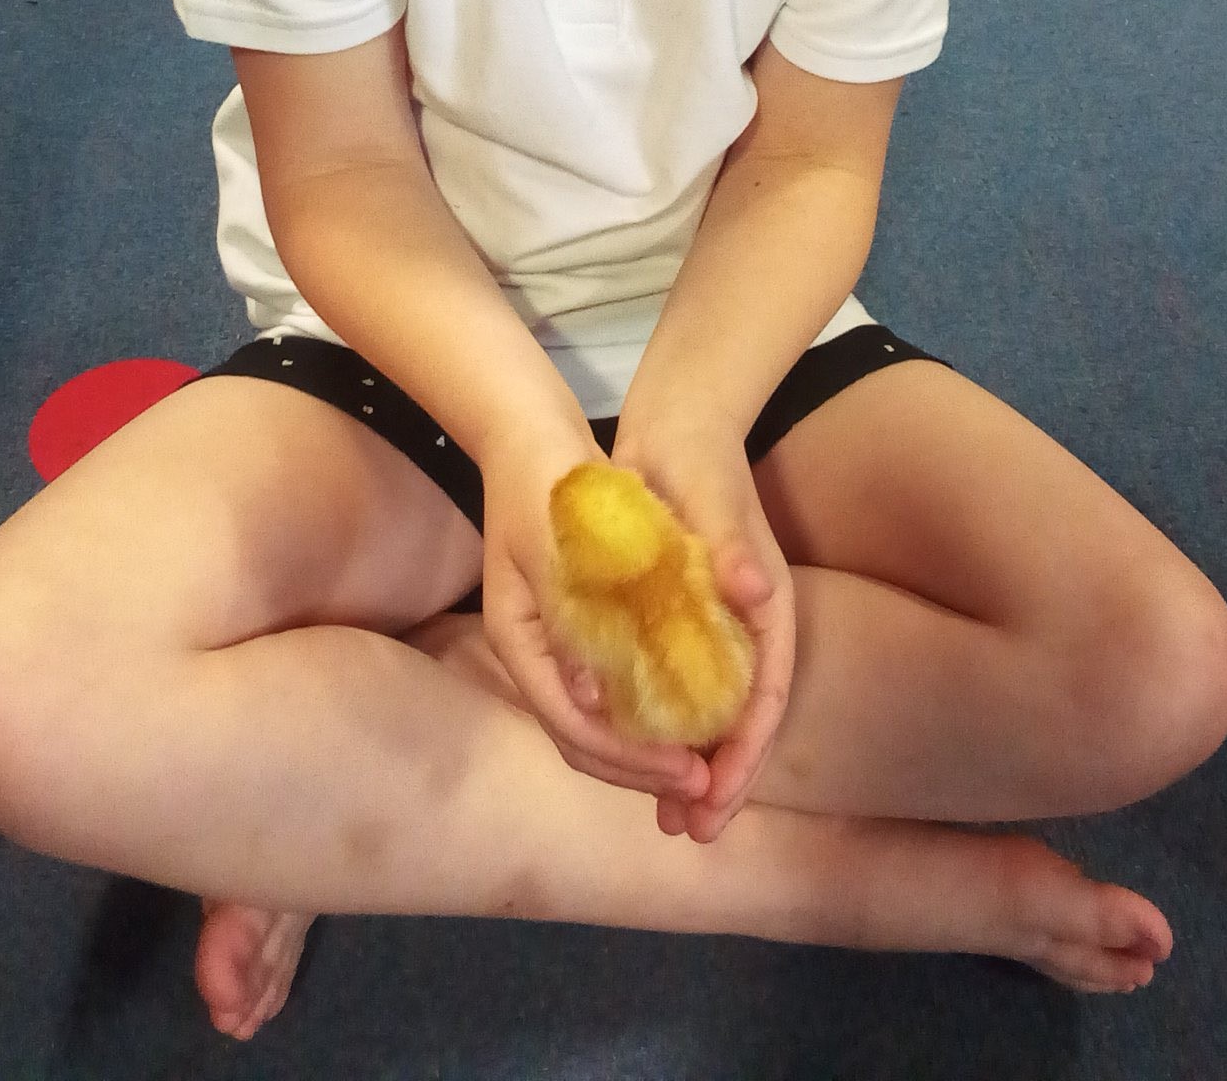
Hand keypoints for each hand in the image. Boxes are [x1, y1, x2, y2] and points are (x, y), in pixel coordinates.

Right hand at [477, 420, 714, 810]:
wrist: (533, 435)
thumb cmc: (546, 481)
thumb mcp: (555, 545)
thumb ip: (573, 620)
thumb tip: (597, 701)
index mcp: (520, 643)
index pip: (574, 728)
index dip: (633, 760)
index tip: (690, 772)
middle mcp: (536, 657)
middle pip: (585, 742)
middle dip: (643, 773)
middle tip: (706, 790)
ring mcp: (556, 647)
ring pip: (599, 726)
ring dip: (647, 757)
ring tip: (705, 774)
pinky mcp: (580, 631)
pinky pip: (613, 694)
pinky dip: (648, 719)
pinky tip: (690, 724)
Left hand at [607, 414, 795, 845]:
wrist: (676, 423)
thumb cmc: (697, 461)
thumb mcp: (713, 502)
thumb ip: (731, 549)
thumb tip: (754, 591)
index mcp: (769, 610)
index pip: (766, 698)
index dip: (745, 756)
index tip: (716, 800)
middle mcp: (750, 627)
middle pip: (744, 721)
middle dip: (721, 781)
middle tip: (689, 832)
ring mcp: (719, 626)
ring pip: (713, 714)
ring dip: (693, 765)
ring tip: (667, 817)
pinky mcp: (686, 619)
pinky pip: (683, 689)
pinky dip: (666, 727)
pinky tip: (635, 752)